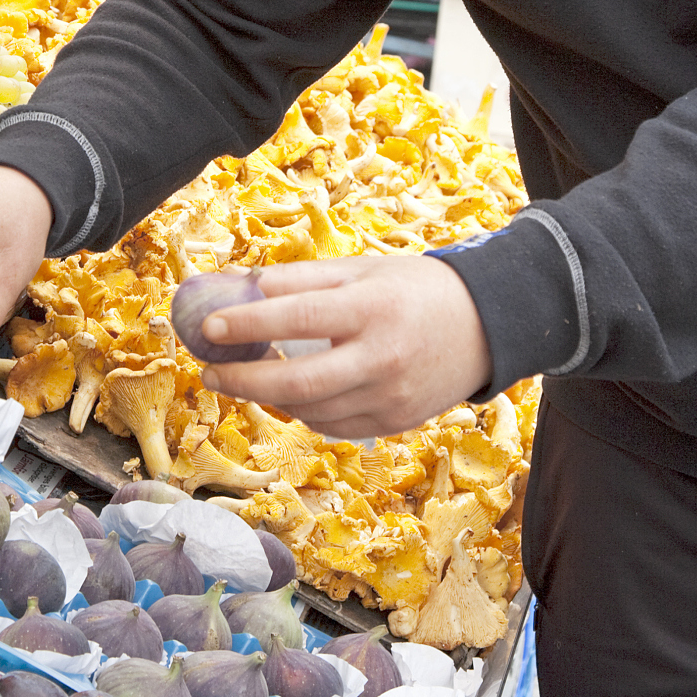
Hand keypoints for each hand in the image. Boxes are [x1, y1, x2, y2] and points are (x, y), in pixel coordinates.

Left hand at [198, 255, 492, 438]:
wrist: (486, 327)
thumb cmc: (416, 289)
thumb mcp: (364, 270)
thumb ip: (303, 279)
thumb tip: (242, 284)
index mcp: (373, 308)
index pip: (298, 317)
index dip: (248, 323)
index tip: (210, 326)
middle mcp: (382, 358)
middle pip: (298, 382)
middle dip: (244, 380)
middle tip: (210, 373)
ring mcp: (390, 398)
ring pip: (311, 410)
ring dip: (270, 397)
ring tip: (247, 377)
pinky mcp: (394, 423)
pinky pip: (333, 425)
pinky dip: (304, 411)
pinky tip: (293, 393)